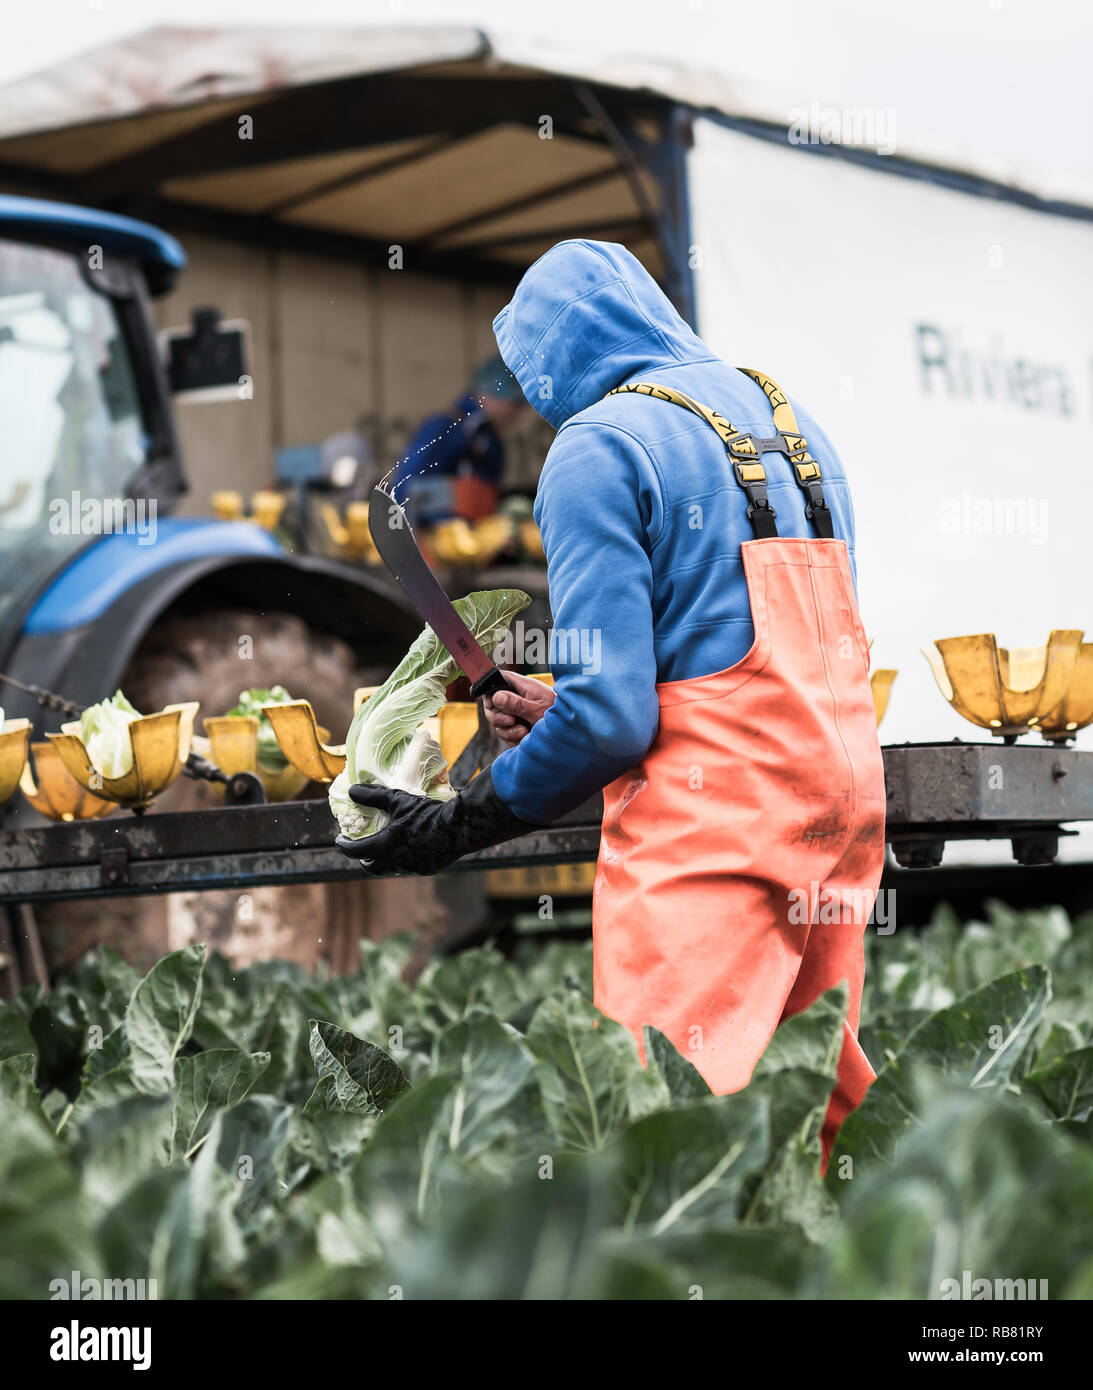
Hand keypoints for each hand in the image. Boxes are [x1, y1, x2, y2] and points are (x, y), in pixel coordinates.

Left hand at [334, 769, 534, 875]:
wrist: (459, 826)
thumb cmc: (427, 811)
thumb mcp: (398, 799)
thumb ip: (373, 796)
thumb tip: (351, 790)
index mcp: (385, 846)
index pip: (356, 850)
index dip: (345, 845)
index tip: (340, 839)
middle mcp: (396, 861)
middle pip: (371, 867)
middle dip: (363, 858)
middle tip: (360, 849)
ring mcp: (412, 867)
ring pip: (390, 868)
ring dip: (383, 860)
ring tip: (385, 848)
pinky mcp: (427, 868)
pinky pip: (408, 866)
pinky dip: (402, 859)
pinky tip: (408, 849)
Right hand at [484, 671, 554, 743]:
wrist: (571, 735)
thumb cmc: (559, 717)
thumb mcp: (537, 709)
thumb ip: (516, 703)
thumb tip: (496, 697)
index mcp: (524, 687)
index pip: (500, 678)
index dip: (491, 688)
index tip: (491, 701)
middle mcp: (519, 698)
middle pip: (493, 703)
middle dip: (498, 716)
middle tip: (511, 721)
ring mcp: (518, 713)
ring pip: (498, 720)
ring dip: (507, 729)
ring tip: (523, 732)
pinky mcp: (518, 726)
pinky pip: (506, 732)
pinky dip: (512, 737)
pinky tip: (524, 738)